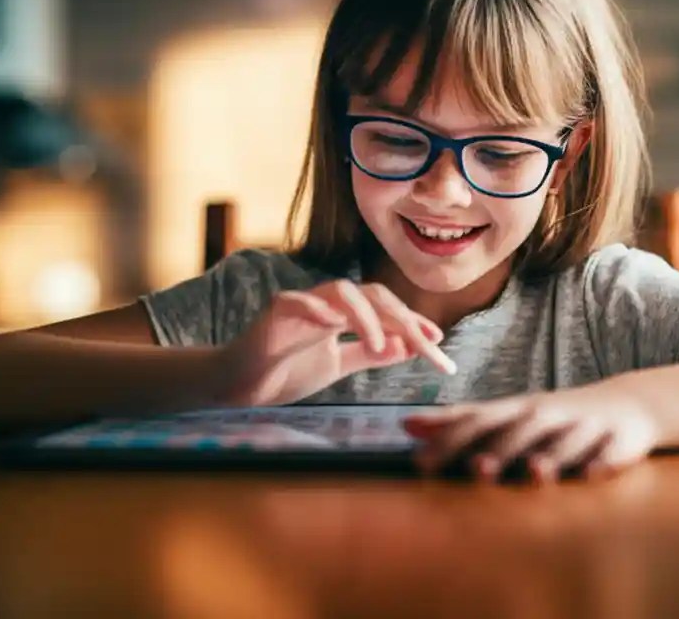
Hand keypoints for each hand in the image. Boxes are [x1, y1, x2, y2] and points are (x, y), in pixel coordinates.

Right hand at [220, 280, 456, 405]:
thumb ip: (369, 354)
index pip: (387, 310)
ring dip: (367, 317)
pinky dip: (317, 309)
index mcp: (344, 314)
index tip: (440, 345)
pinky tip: (332, 325)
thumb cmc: (284, 371)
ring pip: (343, 292)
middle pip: (375, 297)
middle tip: (429, 347)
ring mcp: (302, 303)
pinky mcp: (275, 312)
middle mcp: (328, 302)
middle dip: (406, 321)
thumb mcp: (337, 365)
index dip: (414, 324)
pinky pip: (298, 301)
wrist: (238, 385)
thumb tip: (408, 346)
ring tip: (382, 347)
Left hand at [401, 387, 659, 482]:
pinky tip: (592, 475)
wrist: (629, 403)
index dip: (452, 438)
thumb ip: (460, 422)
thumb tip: (406, 426)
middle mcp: (551, 414)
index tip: (422, 462)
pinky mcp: (620, 440)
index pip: (481, 420)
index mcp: (520, 410)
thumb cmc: (554, 417)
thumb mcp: (508, 414)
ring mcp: (587, 425)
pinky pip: (611, 453)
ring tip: (535, 472)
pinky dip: (603, 462)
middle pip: (523, 428)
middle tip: (476, 469)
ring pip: (568, 440)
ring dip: (552, 455)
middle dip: (501, 447)